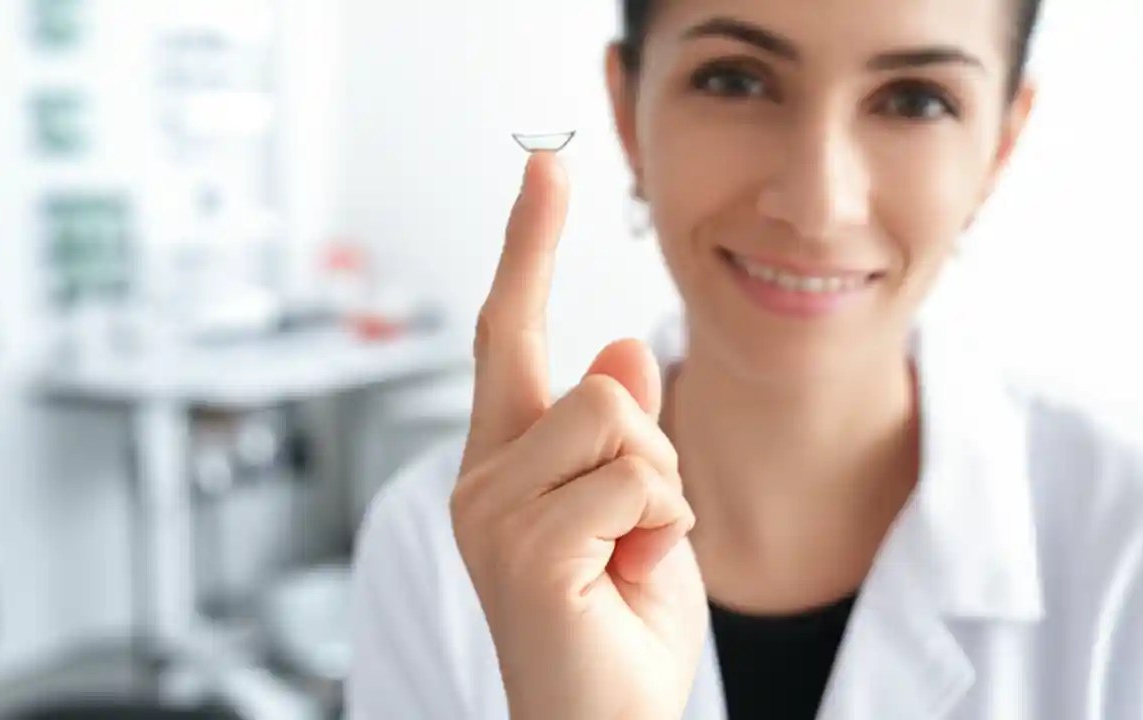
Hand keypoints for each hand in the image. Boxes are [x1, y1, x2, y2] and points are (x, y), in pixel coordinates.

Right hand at [450, 152, 707, 719]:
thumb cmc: (618, 632)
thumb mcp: (640, 510)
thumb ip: (621, 430)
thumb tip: (618, 345)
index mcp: (504, 462)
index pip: (510, 329)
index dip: (528, 245)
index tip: (543, 167)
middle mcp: (480, 478)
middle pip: (595, 381)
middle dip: (650, 452)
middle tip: (636, 538)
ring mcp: (490, 513)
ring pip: (619, 420)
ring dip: (660, 494)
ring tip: (628, 560)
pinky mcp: (524, 549)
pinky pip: (633, 479)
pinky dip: (662, 527)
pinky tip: (626, 579)